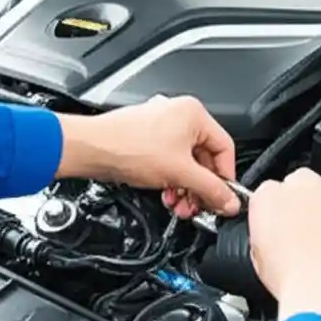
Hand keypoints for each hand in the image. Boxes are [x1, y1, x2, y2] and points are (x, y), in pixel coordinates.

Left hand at [55, 96, 239, 216]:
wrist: (92, 149)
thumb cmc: (128, 147)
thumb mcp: (180, 173)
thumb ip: (210, 188)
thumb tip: (229, 200)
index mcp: (194, 114)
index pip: (224, 148)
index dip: (225, 177)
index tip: (222, 197)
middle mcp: (179, 115)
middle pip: (204, 158)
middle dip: (200, 187)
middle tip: (198, 206)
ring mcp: (162, 125)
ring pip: (186, 162)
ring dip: (185, 187)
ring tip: (178, 204)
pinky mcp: (148, 138)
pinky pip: (169, 160)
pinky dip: (170, 179)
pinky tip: (165, 193)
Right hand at [248, 167, 320, 320]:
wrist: (320, 293)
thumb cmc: (286, 277)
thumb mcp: (256, 251)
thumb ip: (264, 229)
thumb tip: (271, 235)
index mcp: (271, 196)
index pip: (268, 191)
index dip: (272, 211)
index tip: (274, 226)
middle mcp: (305, 191)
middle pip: (302, 187)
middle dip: (300, 205)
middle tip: (295, 234)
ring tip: (315, 252)